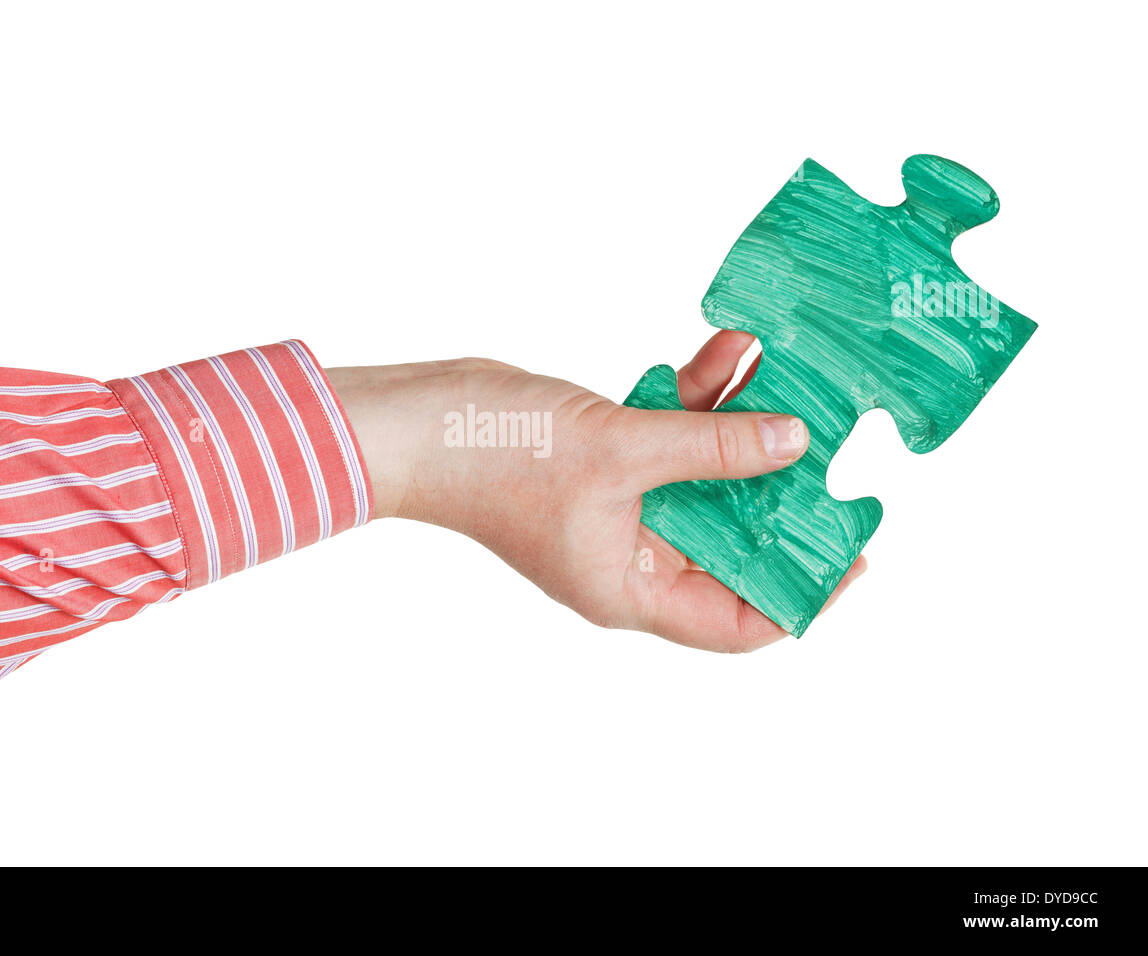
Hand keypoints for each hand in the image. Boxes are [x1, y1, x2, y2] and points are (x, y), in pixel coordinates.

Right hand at [326, 331, 865, 651]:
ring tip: (795, 383)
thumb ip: (716, 449)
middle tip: (835, 456)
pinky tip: (734, 352)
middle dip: (781, 496)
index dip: (801, 595)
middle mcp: (631, 557)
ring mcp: (619, 508)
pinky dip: (700, 400)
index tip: (850, 553)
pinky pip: (672, 437)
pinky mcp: (607, 461)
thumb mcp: (624, 451)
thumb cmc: (499, 457)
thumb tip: (795, 442)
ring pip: (706, 479)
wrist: (420, 419)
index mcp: (632, 589)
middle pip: (731, 543)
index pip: (737, 622)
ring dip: (745, 431)